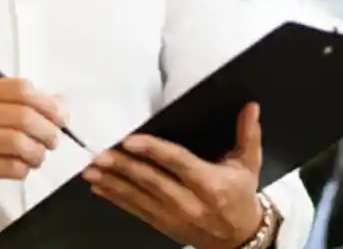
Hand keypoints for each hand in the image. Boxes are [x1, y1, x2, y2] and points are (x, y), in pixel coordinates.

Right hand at [0, 78, 66, 215]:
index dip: (48, 104)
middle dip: (47, 131)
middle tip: (52, 142)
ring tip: (37, 159)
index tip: (61, 119)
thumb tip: (59, 105)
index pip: (20, 89)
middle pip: (22, 116)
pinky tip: (20, 170)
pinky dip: (21, 169)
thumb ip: (18, 107)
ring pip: (16, 142)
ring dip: (36, 153)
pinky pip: (5, 166)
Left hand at [83, 102, 265, 248]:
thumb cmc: (240, 197)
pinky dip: (115, 198)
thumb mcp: (249, 165)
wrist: (239, 239)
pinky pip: (135, 210)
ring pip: (138, 197)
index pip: (177, 163)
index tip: (131, 140)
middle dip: (123, 167)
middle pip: (152, 181)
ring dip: (112, 182)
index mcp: (210, 184)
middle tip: (100, 154)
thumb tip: (250, 107)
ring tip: (91, 170)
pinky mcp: (163, 224)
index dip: (153, 151)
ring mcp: (174, 216)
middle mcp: (189, 202)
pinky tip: (99, 187)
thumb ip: (248, 134)